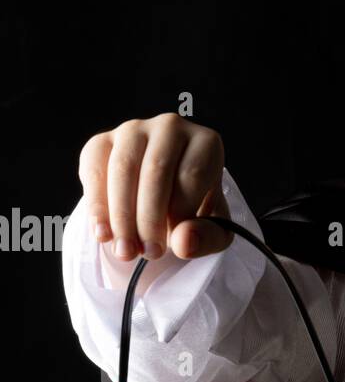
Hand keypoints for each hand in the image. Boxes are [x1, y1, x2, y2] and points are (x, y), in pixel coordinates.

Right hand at [79, 114, 232, 260]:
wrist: (163, 200)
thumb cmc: (194, 210)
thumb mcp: (213, 229)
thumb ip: (207, 236)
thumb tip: (184, 242)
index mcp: (205, 143)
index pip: (191, 174)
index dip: (181, 213)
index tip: (174, 245)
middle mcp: (170, 127)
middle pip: (155, 171)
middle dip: (148, 218)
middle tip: (147, 254)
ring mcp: (133, 130)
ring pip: (123, 169)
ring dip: (122, 216)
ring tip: (125, 251)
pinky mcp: (102, 142)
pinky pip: (94, 169)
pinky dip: (97, 205)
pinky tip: (103, 234)